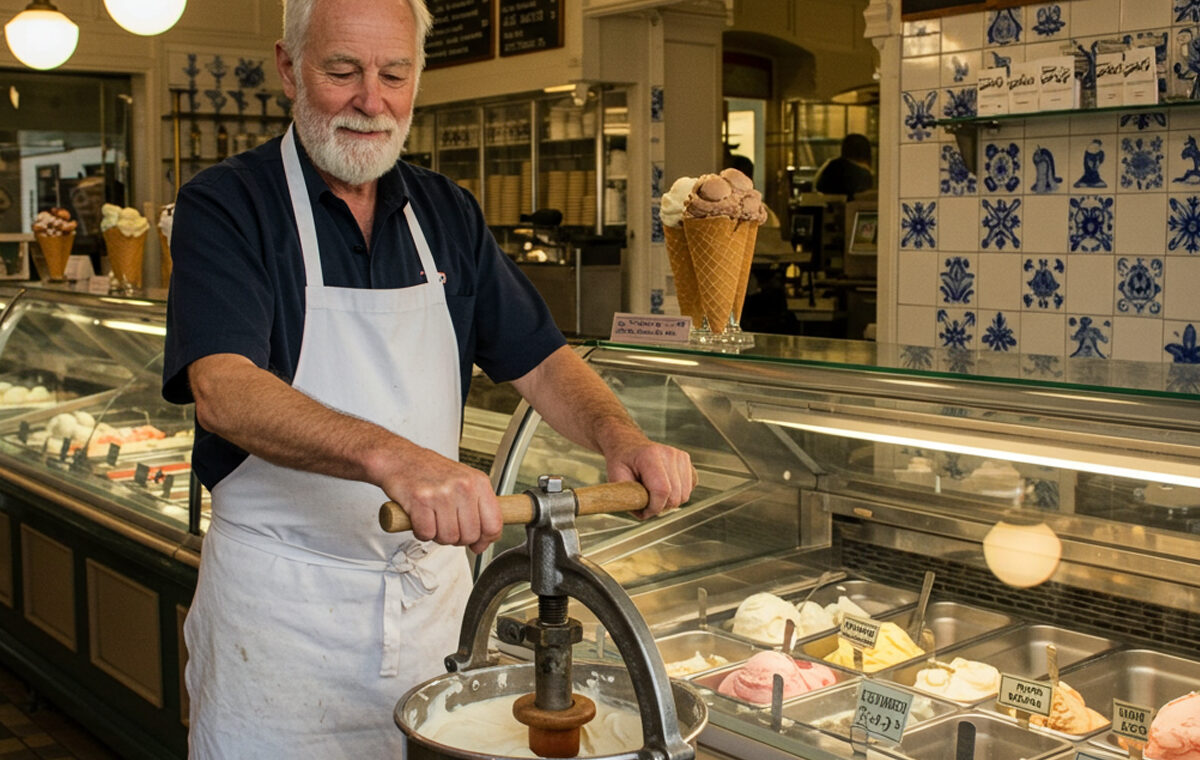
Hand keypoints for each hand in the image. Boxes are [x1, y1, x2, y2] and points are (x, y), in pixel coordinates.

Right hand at [378, 448, 501, 553]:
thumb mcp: (464, 483)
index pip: (494, 523)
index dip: (485, 540)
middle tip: (447, 525)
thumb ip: (478, 511)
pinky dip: (421, 532)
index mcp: (478, 482)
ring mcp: (442, 492)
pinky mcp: (421, 500)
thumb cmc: (432, 472)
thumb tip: (483, 543)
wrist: (401, 459)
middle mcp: (463, 486)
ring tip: (433, 519)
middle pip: (470, 535)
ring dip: (437, 535)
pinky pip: (426, 533)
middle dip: (457, 538)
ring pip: (449, 537)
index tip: (478, 542)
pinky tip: (420, 518)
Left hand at [604, 435, 696, 518]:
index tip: (644, 511)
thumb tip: (643, 513)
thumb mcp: (615, 478)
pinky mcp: (686, 460)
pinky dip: (678, 493)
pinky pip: (690, 487)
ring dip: (669, 501)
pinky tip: (665, 487)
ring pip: (684, 495)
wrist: (629, 445)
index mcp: (649, 455)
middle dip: (660, 506)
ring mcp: (680, 456)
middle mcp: (668, 453)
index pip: (661, 490)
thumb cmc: (622, 462)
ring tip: (654, 493)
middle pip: (675, 496)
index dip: (654, 507)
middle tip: (646, 501)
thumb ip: (627, 496)